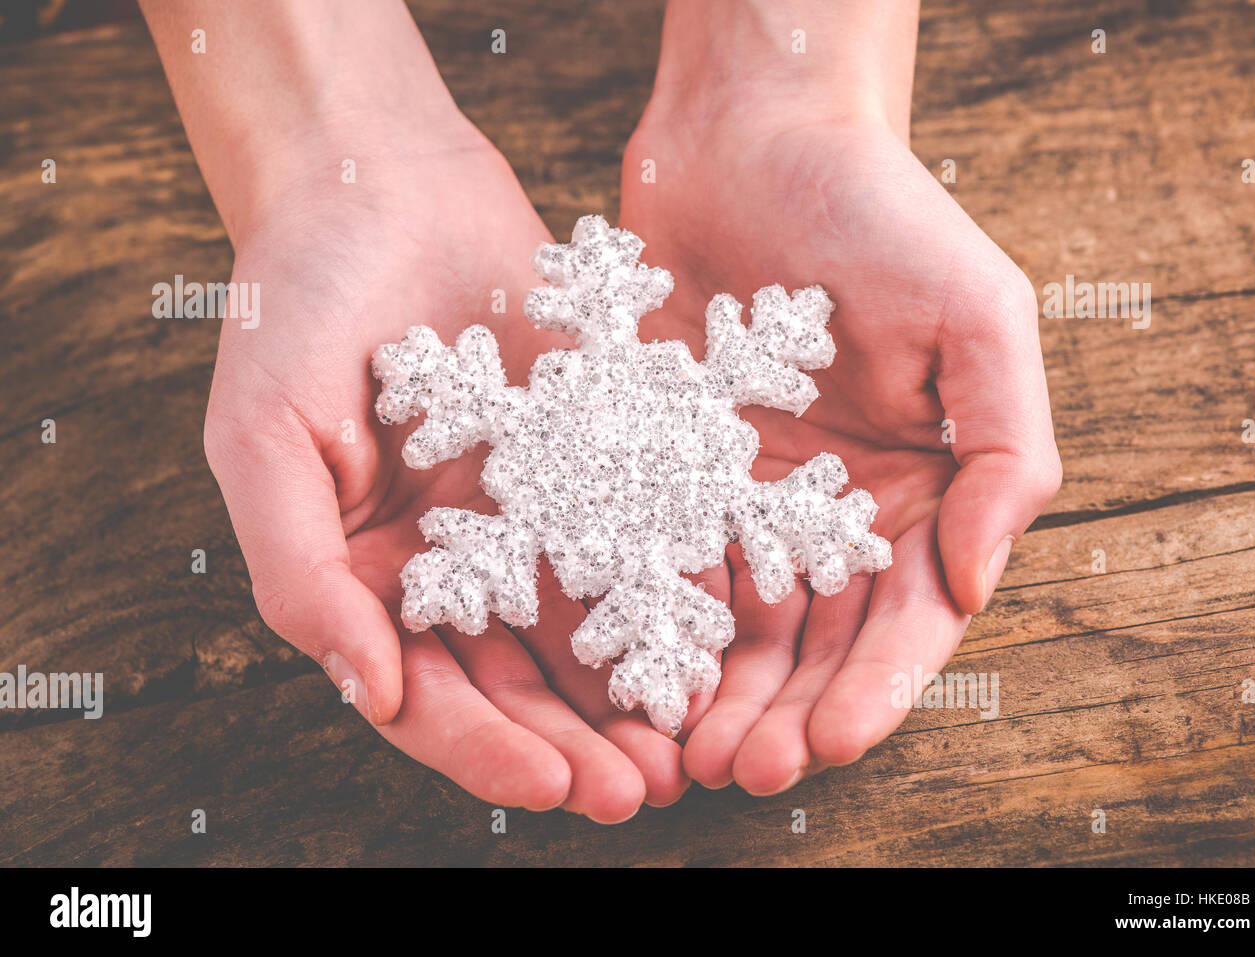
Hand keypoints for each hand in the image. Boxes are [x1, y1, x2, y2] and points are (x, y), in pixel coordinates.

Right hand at [202, 117, 692, 821]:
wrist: (381, 182)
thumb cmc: (295, 302)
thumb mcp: (265, 438)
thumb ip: (302, 571)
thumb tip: (370, 690)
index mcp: (367, 576)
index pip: (427, 694)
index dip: (486, 750)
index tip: (553, 787)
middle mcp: (452, 562)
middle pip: (519, 680)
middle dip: (579, 742)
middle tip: (645, 789)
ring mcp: (525, 514)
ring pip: (587, 626)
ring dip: (634, 689)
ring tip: (692, 739)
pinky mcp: (588, 458)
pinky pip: (636, 533)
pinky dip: (672, 586)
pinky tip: (718, 629)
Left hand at [619, 13, 1060, 793]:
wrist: (751, 140)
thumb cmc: (879, 213)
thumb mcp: (980, 315)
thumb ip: (1005, 451)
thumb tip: (978, 581)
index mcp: (916, 489)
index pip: (903, 617)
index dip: (875, 688)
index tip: (829, 743)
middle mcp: (830, 510)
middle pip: (814, 640)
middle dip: (783, 712)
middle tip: (740, 770)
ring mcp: (744, 496)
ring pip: (732, 622)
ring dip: (712, 692)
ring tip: (680, 751)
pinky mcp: (663, 470)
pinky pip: (655, 559)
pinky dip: (646, 622)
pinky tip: (624, 673)